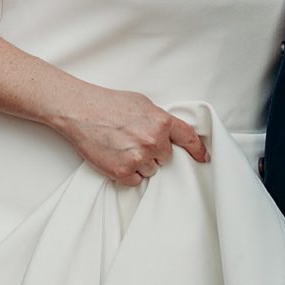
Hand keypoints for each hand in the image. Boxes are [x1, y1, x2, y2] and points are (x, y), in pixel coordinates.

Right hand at [53, 86, 209, 184]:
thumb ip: (159, 119)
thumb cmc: (108, 104)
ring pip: (151, 170)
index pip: (189, 138)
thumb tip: (168, 132)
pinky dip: (127, 173)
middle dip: (154, 151)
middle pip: (166, 157)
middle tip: (133, 139)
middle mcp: (153, 141)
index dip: (198, 150)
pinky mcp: (123, 172)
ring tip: (122, 146)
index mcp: (161, 122)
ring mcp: (138, 158)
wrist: (81, 111)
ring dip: (140, 162)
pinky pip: (135, 180)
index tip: (204, 158)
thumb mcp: (142, 103)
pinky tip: (116, 157)